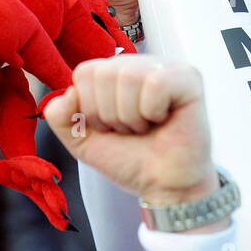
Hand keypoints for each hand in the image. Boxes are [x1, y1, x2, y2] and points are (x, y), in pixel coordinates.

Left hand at [45, 55, 222, 224]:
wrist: (163, 185)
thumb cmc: (132, 159)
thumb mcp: (83, 141)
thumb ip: (61, 118)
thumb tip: (66, 94)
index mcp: (116, 73)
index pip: (85, 72)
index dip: (91, 108)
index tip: (111, 127)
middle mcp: (140, 64)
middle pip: (104, 74)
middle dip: (111, 115)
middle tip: (131, 129)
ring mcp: (166, 69)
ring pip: (128, 77)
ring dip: (132, 116)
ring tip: (146, 127)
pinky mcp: (189, 78)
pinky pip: (155, 84)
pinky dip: (153, 111)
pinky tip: (163, 119)